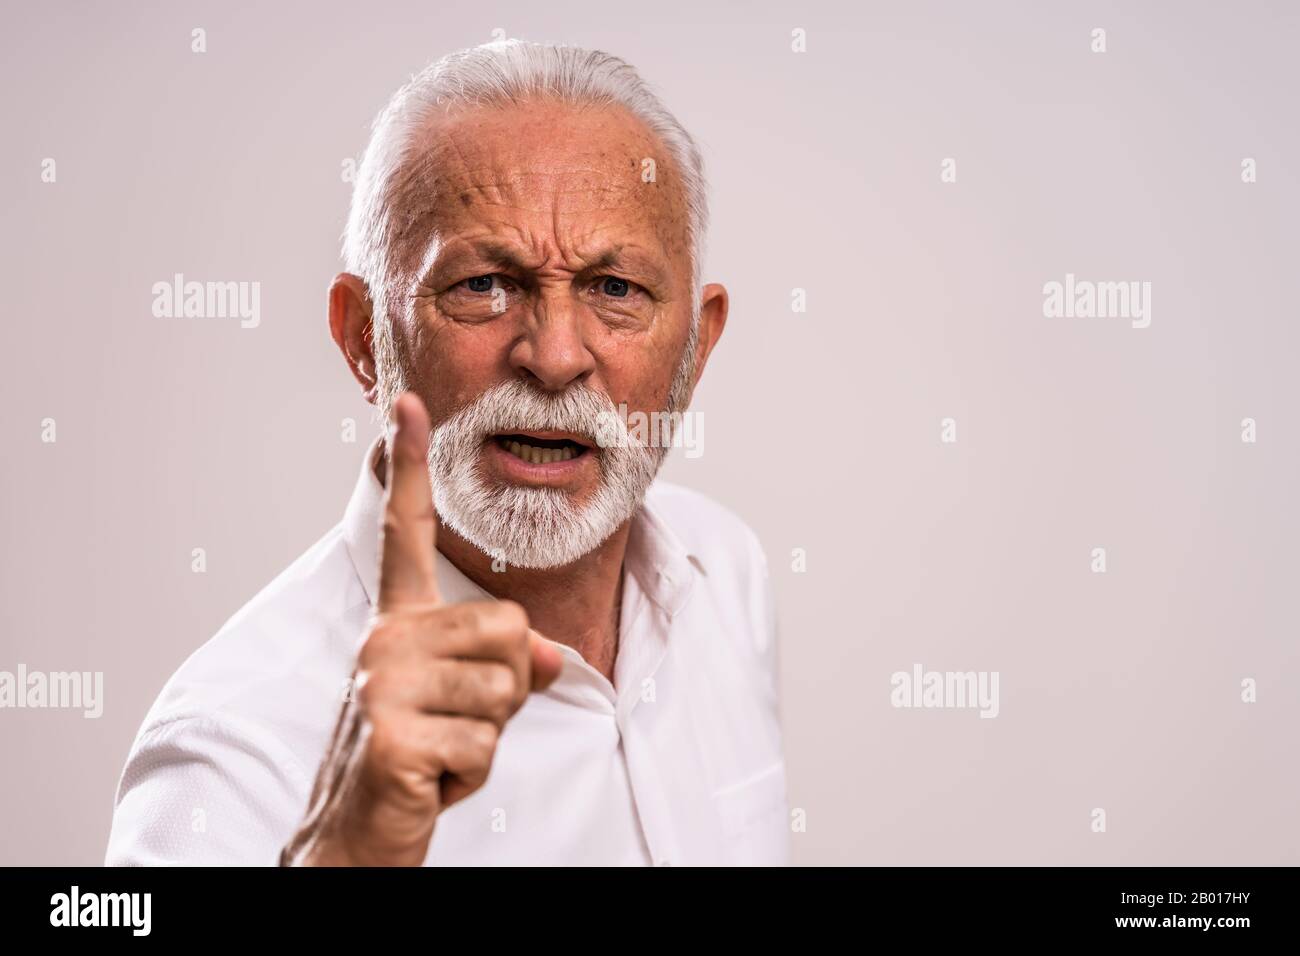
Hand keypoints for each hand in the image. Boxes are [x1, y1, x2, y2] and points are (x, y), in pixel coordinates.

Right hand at [281, 392, 562, 865]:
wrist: (356, 833)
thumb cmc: (413, 760)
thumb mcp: (467, 704)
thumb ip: (505, 666)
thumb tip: (552, 658)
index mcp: (399, 622)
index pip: (407, 532)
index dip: (411, 466)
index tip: (408, 403)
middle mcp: (385, 638)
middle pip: (508, 628)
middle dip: (505, 689)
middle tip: (457, 723)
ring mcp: (382, 683)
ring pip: (505, 686)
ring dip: (489, 736)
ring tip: (441, 751)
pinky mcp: (391, 733)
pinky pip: (485, 742)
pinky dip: (472, 774)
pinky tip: (432, 779)